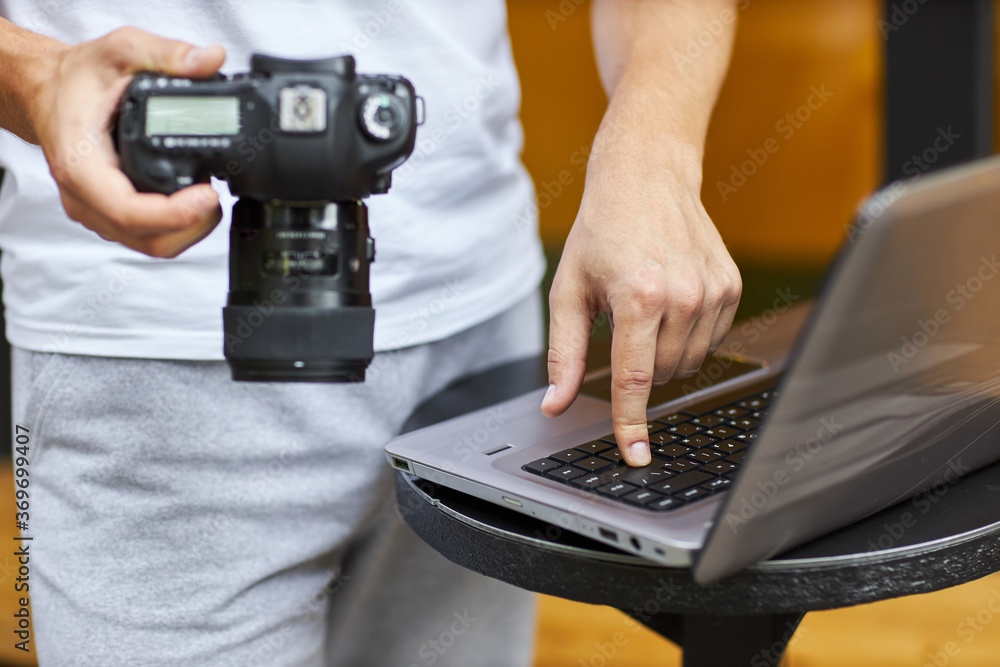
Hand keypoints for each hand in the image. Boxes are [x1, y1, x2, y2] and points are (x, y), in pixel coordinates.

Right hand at [26, 28, 225, 256]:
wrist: (48, 91)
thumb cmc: (76, 78)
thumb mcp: (119, 51)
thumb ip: (164, 54)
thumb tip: (209, 59)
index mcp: (82, 164)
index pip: (128, 212)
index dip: (174, 214)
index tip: (207, 194)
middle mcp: (85, 196)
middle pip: (146, 239)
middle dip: (191, 227)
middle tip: (215, 196)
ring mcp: (96, 211)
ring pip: (148, 245)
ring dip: (187, 231)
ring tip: (208, 199)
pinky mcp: (109, 215)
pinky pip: (145, 237)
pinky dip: (176, 227)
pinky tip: (192, 202)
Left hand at [541, 131, 740, 466]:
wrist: (647, 177)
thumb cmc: (601, 231)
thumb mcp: (568, 290)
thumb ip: (563, 354)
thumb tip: (555, 404)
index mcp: (639, 297)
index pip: (635, 380)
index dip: (632, 424)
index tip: (636, 456)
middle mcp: (684, 297)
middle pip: (661, 376)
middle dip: (638, 367)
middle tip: (622, 321)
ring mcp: (713, 293)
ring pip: (688, 364)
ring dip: (663, 353)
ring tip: (646, 305)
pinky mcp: (731, 289)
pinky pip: (709, 342)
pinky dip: (686, 335)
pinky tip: (670, 301)